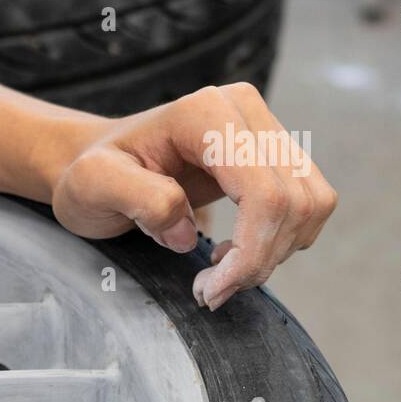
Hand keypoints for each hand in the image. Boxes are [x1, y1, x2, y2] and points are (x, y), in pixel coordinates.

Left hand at [50, 83, 336, 309]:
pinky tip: (234, 253)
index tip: (209, 291)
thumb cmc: (90, 174)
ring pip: (310, 205)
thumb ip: (137, 199)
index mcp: (205, 114)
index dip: (250, 253)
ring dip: (273, 254)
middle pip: (294, 202)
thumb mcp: (93, 185)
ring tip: (218, 273)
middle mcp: (244, 110)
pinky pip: (307, 205)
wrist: (97, 163)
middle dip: (259, 261)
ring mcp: (264, 128)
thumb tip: (186, 231)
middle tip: (210, 291)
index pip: (263, 193)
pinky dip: (279, 241)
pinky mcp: (274, 153)